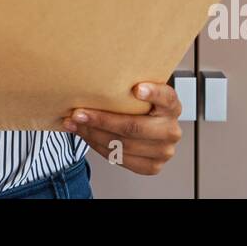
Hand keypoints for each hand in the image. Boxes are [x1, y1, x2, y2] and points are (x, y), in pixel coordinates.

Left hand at [61, 81, 183, 174]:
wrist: (150, 128)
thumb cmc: (140, 106)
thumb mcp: (141, 91)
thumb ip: (128, 86)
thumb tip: (96, 78)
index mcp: (172, 106)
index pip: (166, 97)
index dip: (153, 93)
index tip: (136, 89)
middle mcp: (171, 130)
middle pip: (134, 127)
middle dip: (102, 120)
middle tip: (79, 113)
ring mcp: (163, 151)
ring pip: (123, 145)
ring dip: (93, 134)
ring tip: (74, 124)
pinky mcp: (152, 166)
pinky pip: (120, 158)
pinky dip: (97, 146)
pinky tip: (85, 135)